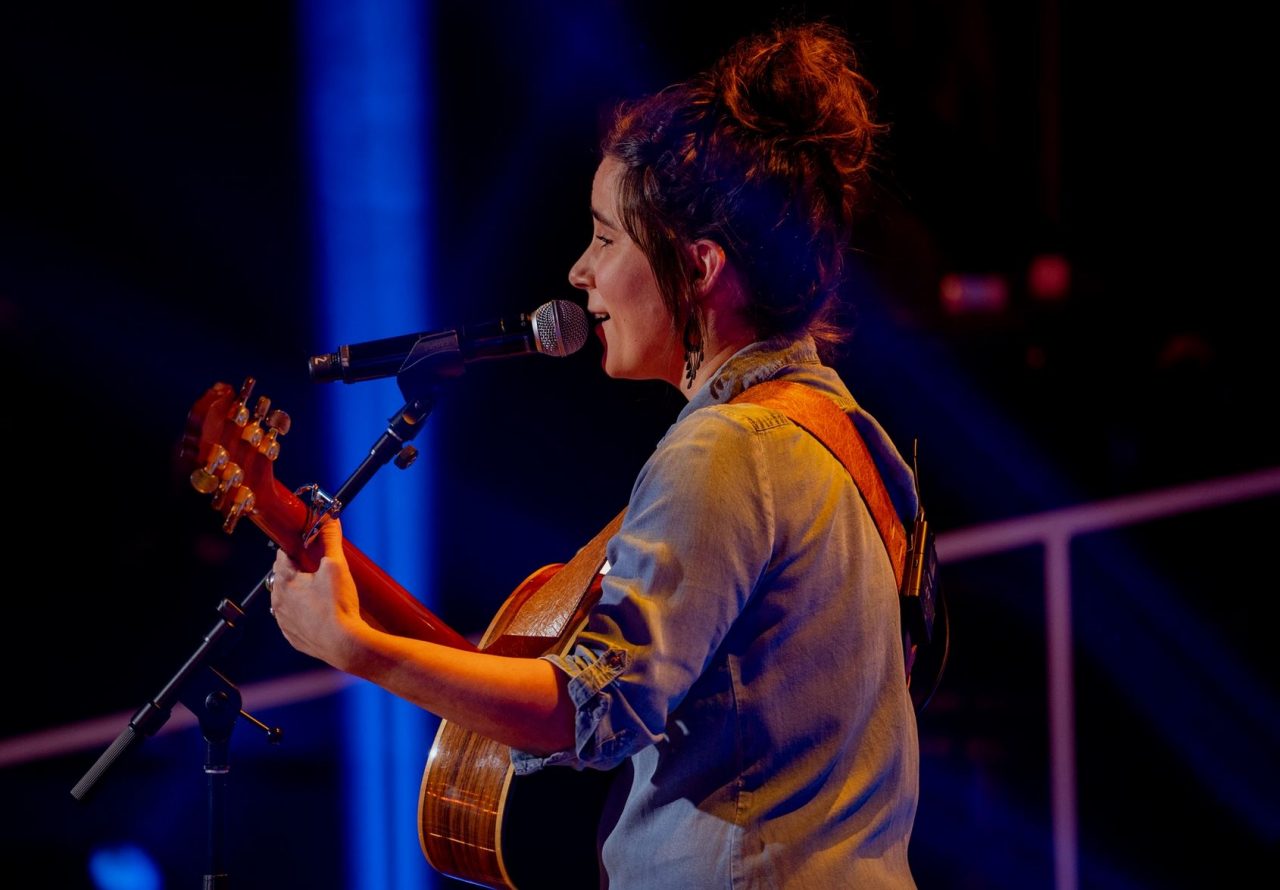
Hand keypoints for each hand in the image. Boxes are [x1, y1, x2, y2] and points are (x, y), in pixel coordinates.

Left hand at [269, 518, 368, 670]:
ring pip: (286, 599)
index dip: (296, 547)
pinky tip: (320, 612)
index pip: (283, 554)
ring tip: (321, 591)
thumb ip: (331, 541)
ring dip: (298, 593)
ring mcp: (284, 622)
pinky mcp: (293, 637)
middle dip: (298, 570)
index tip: (307, 545)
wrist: (345, 645)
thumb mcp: (337, 566)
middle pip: (283, 577)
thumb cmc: (338, 606)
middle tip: (318, 567)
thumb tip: (331, 520)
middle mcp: (278, 601)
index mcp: (284, 581)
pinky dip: (303, 613)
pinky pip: (294, 620)